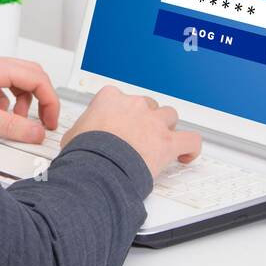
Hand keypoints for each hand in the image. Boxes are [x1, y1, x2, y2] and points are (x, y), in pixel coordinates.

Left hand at [0, 54, 59, 143]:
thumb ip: (12, 126)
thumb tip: (36, 132)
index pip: (36, 77)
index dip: (49, 99)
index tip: (50, 120)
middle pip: (30, 76)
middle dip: (40, 99)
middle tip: (44, 121)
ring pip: (16, 84)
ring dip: (22, 104)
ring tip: (14, 121)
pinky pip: (1, 91)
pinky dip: (5, 106)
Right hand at [62, 86, 200, 177]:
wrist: (97, 168)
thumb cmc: (84, 153)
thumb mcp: (74, 134)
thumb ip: (83, 129)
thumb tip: (79, 137)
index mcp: (111, 99)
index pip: (120, 97)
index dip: (121, 112)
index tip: (119, 123)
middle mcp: (135, 106)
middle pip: (148, 105)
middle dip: (145, 119)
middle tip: (138, 136)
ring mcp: (154, 122)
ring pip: (170, 116)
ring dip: (167, 128)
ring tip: (161, 142)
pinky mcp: (168, 142)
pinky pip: (191, 140)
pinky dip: (190, 147)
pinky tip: (185, 155)